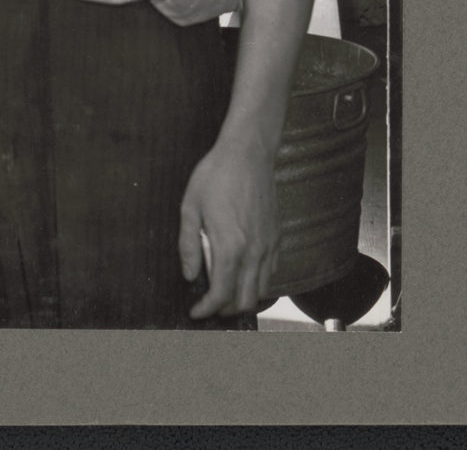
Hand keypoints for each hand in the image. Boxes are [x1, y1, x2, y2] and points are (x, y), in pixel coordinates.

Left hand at [179, 136, 279, 318]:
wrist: (248, 154)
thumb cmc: (215, 177)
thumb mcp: (190, 207)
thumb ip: (189, 245)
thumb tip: (189, 275)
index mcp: (230, 247)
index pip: (221, 294)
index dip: (206, 309)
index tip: (195, 312)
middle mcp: (254, 252)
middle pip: (245, 301)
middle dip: (225, 311)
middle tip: (208, 306)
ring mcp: (269, 246)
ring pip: (261, 290)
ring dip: (242, 299)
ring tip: (223, 294)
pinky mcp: (277, 238)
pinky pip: (271, 272)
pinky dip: (257, 283)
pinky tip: (241, 274)